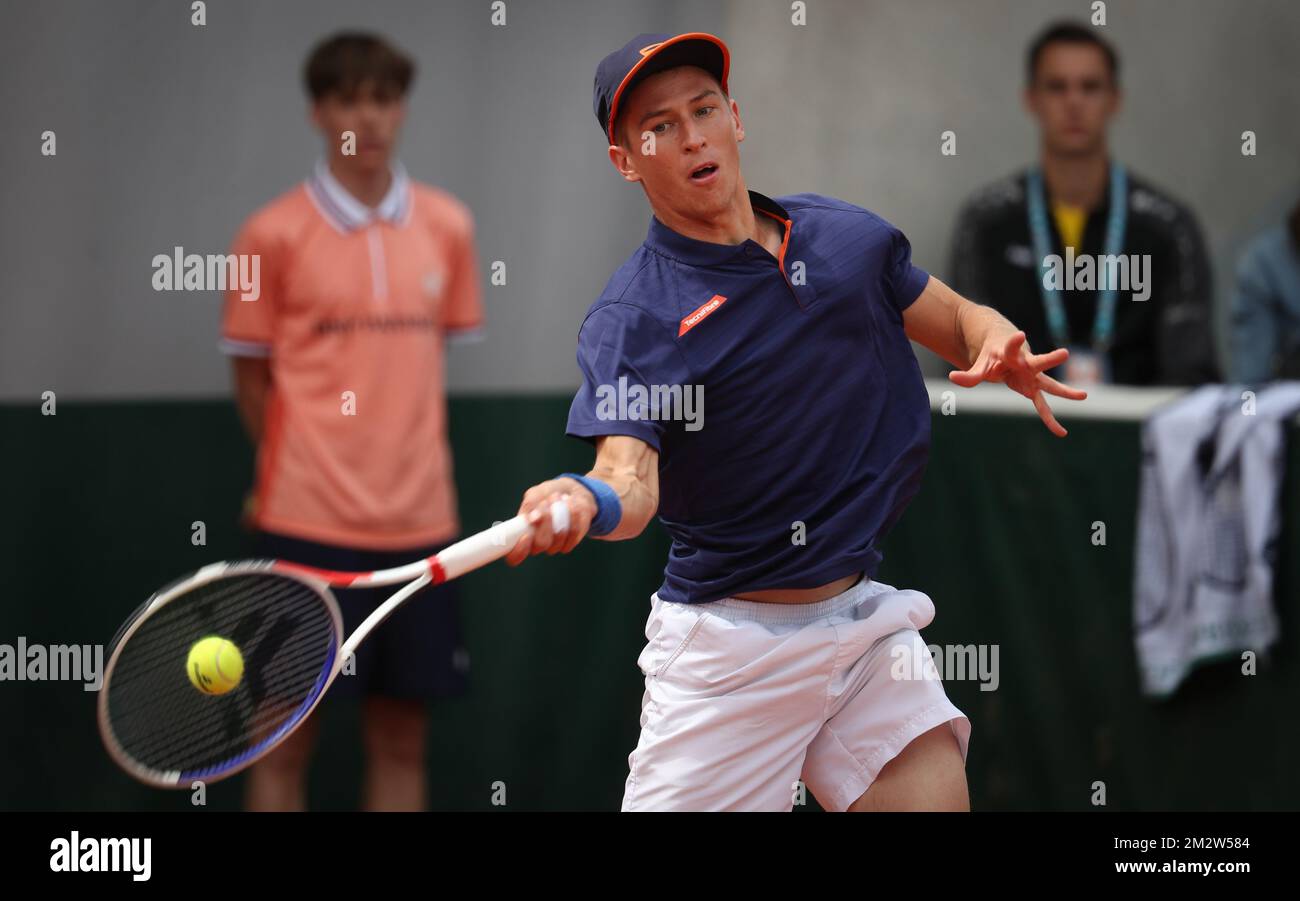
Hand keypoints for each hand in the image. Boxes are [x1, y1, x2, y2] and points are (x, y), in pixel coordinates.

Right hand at [504, 478, 598, 564]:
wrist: (568, 492)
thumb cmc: (545, 495)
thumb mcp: (534, 494)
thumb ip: (529, 505)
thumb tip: (531, 517)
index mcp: (520, 537)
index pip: (515, 557)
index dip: (519, 551)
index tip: (525, 535)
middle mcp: (536, 545)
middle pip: (540, 545)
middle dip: (544, 522)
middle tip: (544, 503)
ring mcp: (554, 545)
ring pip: (558, 538)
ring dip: (559, 514)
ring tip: (557, 496)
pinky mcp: (571, 541)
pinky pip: (574, 532)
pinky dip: (573, 514)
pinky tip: (570, 502)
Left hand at [948, 330, 1086, 436]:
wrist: (1005, 348)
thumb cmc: (992, 355)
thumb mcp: (979, 364)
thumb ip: (969, 374)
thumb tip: (953, 377)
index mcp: (1011, 353)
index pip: (1013, 346)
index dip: (1015, 342)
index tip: (1021, 335)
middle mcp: (1026, 363)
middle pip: (1039, 362)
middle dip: (1050, 359)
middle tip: (1065, 353)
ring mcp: (1032, 376)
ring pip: (1049, 384)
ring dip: (1064, 391)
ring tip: (1083, 396)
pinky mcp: (1033, 388)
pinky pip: (1041, 406)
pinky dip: (1049, 420)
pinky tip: (1060, 433)